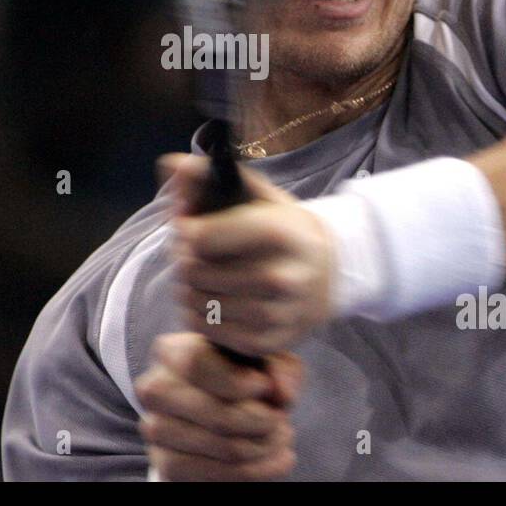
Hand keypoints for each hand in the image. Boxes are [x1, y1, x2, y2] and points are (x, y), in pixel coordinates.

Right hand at [135, 332, 303, 480]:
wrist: (220, 414)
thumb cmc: (243, 376)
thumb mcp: (265, 362)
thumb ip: (279, 367)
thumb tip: (281, 392)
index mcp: (170, 352)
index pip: (196, 363)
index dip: (238, 381)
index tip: (266, 388)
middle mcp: (154, 389)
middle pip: (215, 414)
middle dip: (261, 421)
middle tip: (281, 419)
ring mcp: (156, 429)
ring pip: (223, 447)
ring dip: (265, 446)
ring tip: (283, 436)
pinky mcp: (165, 464)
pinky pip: (218, 474)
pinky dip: (258, 470)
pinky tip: (278, 459)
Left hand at [159, 152, 336, 355]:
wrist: (334, 272)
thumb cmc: (284, 229)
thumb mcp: (257, 195)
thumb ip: (210, 177)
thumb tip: (171, 164)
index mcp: (277, 233)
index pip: (199, 237)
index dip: (183, 230)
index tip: (188, 226)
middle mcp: (280, 277)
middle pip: (193, 272)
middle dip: (183, 260)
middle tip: (192, 253)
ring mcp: (276, 315)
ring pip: (196, 304)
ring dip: (188, 289)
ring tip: (202, 276)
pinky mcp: (268, 342)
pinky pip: (209, 331)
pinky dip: (200, 316)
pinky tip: (213, 300)